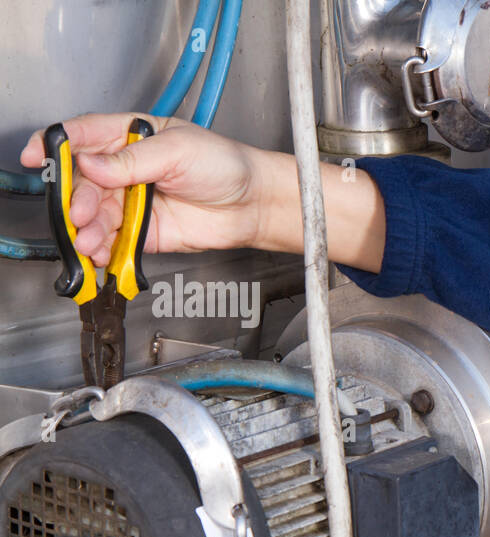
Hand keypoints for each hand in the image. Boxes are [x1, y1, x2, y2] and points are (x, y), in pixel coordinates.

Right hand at [20, 112, 269, 266]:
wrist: (253, 204)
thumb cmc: (226, 166)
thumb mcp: (178, 150)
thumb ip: (132, 160)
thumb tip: (91, 163)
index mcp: (133, 137)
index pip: (85, 135)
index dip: (57, 145)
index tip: (37, 156)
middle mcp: (127, 169)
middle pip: (85, 181)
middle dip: (76, 197)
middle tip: (77, 211)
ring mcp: (133, 200)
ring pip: (95, 213)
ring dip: (85, 226)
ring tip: (86, 237)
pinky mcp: (143, 231)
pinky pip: (113, 238)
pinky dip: (101, 246)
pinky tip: (95, 251)